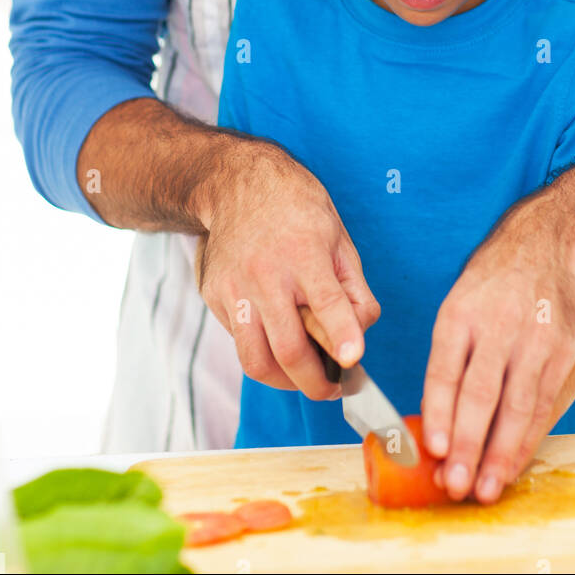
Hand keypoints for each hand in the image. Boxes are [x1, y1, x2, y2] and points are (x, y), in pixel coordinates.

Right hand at [194, 139, 379, 398]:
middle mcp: (265, 274)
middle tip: (331, 390)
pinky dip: (262, 353)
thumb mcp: (339, 238)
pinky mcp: (213, 296)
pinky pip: (239, 342)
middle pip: (288, 349)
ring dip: (284, 383)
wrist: (237, 184)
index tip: (352, 361)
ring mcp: (234, 288)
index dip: (341, 336)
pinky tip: (277, 341)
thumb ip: (353, 289)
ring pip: (255, 360)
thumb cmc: (297, 210)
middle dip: (314, 384)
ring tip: (302, 379)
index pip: (326, 303)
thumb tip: (360, 335)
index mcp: (304, 254)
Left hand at [421, 204, 574, 503]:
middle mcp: (496, 325)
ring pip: (515, 406)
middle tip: (455, 485)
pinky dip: (527, 438)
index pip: (445, 370)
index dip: (439, 412)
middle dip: (467, 445)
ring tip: (486, 489)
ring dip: (500, 453)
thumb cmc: (493, 283)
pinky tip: (514, 463)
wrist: (548, 244)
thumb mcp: (459, 304)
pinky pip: (542, 402)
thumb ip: (449, 358)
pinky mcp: (561, 349)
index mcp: (459, 313)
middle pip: (480, 394)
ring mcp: (532, 339)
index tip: (432, 449)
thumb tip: (435, 420)